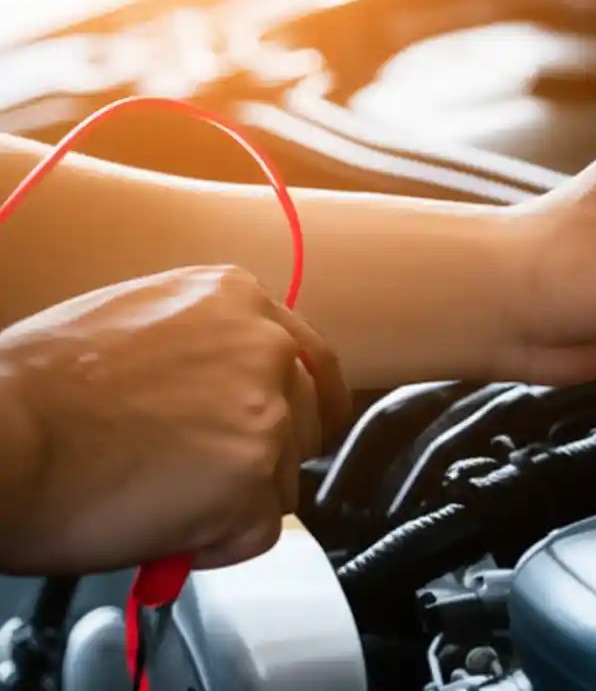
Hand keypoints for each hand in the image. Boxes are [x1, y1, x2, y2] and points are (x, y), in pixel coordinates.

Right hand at [0, 266, 349, 574]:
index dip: (306, 405)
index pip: (312, 360)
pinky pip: (259, 532)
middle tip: (194, 476)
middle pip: (304, 424)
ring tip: (157, 494)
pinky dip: (215, 544)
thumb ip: (201, 346)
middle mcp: (265, 348)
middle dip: (260, 459)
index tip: (301, 429)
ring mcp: (265, 415)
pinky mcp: (253, 481)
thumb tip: (224, 393)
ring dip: (233, 502)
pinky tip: (161, 524)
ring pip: (285, 481)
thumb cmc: (34, 391)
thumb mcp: (132, 324)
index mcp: (234, 299)